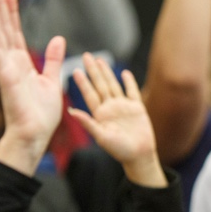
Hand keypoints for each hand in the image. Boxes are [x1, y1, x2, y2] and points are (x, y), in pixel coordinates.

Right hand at [0, 0, 63, 174]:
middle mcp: (11, 62)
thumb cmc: (40, 114)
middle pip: (3, 28)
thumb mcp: (51, 81)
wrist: (35, 135)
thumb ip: (53, 60)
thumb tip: (58, 39)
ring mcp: (6, 68)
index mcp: (21, 63)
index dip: (11, 12)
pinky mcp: (5, 76)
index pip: (14, 32)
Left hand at [70, 53, 163, 186]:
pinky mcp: (137, 109)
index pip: (90, 94)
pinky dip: (129, 82)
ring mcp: (124, 107)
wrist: (139, 155)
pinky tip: (125, 73)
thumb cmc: (119, 150)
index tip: (76, 70)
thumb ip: (88, 123)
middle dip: (93, 71)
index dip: (83, 83)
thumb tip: (71, 111)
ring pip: (114, 86)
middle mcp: (110, 108)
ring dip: (107, 73)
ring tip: (100, 60)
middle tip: (86, 56)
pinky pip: (132, 92)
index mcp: (100, 115)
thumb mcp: (101, 137)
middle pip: (100, 85)